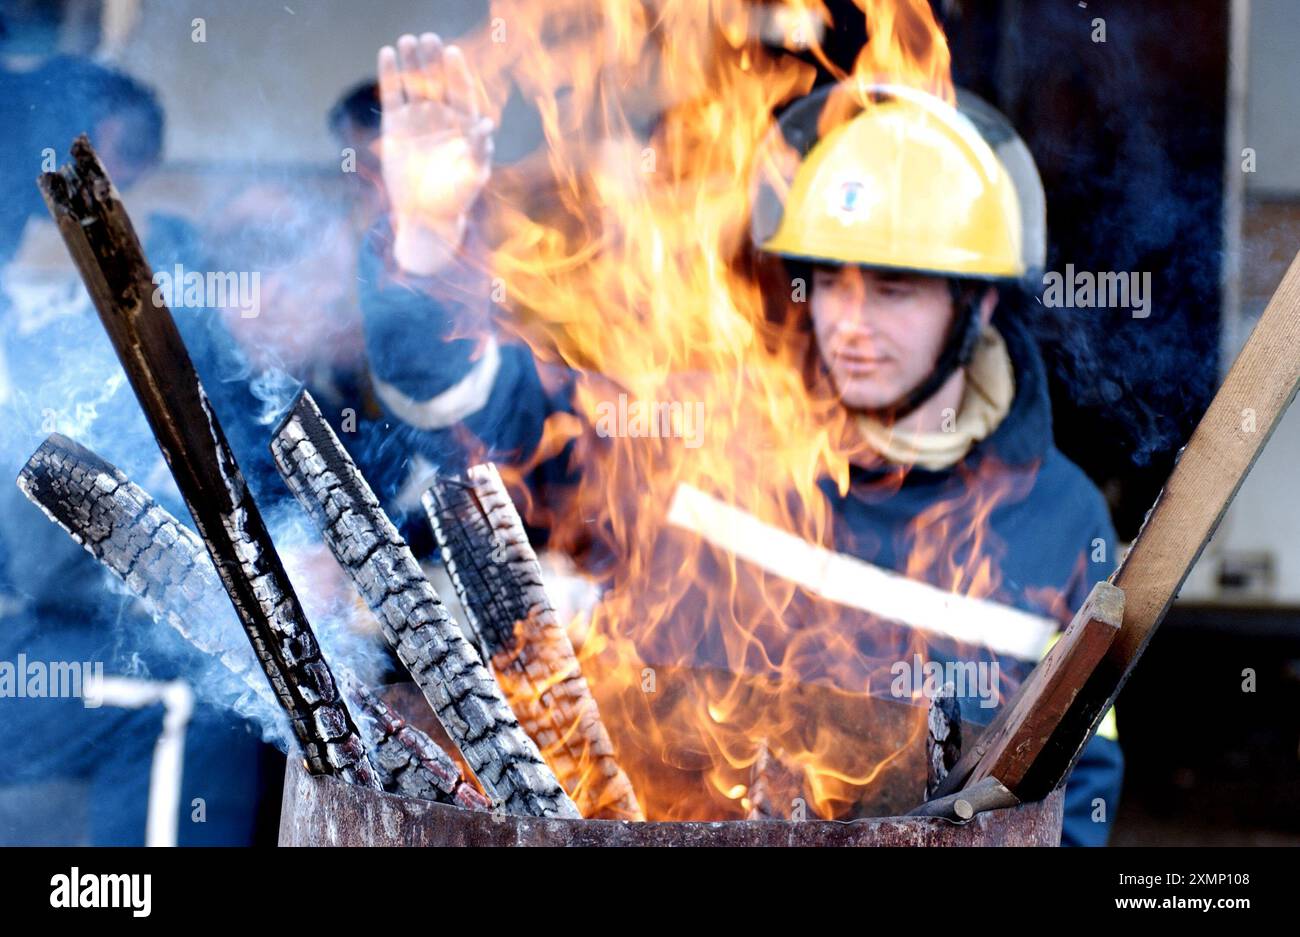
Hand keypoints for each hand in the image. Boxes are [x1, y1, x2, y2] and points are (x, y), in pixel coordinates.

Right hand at [378, 33, 493, 273]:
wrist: (426, 217)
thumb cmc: (456, 198)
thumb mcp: (472, 175)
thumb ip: (479, 149)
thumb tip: (487, 125)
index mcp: (465, 125)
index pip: (462, 92)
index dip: (457, 72)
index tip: (452, 53)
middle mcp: (443, 117)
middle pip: (438, 81)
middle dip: (434, 60)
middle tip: (428, 38)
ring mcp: (419, 119)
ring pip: (415, 84)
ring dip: (412, 62)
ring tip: (407, 40)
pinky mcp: (396, 126)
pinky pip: (393, 95)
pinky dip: (389, 75)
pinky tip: (387, 53)